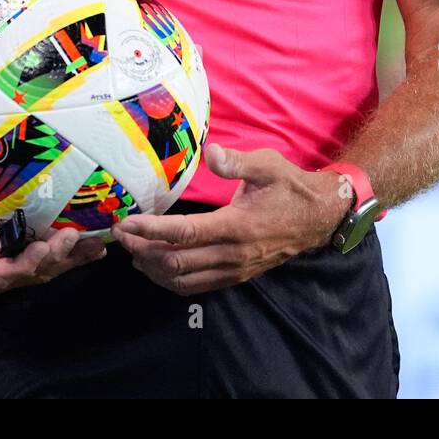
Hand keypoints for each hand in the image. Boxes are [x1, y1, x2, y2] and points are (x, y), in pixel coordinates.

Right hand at [0, 181, 106, 295]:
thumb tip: (0, 242)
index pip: (0, 274)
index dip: (24, 264)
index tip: (43, 247)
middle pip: (27, 274)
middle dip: (53, 258)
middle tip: (73, 237)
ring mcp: (4, 268)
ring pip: (41, 270)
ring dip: (68, 259)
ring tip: (93, 245)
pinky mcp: (16, 256)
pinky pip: (45, 260)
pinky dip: (68, 255)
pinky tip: (90, 248)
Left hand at [113, 143, 353, 294]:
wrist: (317, 218)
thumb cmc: (289, 187)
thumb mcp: (268, 165)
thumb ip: (237, 162)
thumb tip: (210, 152)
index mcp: (237, 226)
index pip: (184, 234)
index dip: (151, 231)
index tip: (126, 224)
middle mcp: (232, 254)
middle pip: (176, 262)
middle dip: (143, 250)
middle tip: (121, 236)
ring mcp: (234, 269)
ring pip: (183, 280)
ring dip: (154, 269)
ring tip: (133, 251)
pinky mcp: (236, 276)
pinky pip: (197, 286)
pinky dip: (172, 280)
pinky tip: (158, 267)